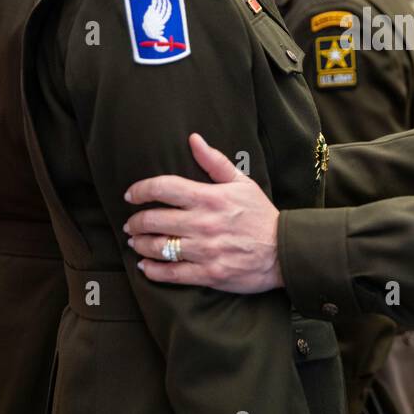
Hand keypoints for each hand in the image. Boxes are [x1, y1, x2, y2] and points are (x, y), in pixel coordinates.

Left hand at [123, 133, 284, 293]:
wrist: (283, 251)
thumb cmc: (261, 215)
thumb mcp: (242, 183)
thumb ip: (214, 162)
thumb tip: (193, 139)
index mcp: (210, 198)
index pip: (164, 188)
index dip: (141, 190)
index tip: (131, 195)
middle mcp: (203, 223)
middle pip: (154, 219)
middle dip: (136, 221)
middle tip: (131, 223)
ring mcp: (205, 250)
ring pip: (159, 247)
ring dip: (140, 244)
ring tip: (135, 242)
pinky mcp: (208, 274)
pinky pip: (171, 273)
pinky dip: (153, 270)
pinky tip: (146, 266)